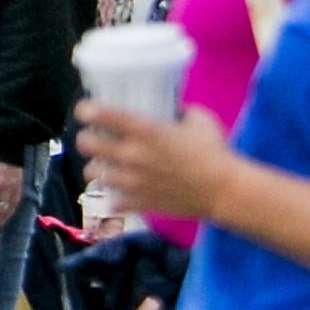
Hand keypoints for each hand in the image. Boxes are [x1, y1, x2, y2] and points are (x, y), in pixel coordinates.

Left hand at [75, 102, 234, 225]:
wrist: (224, 191)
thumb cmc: (215, 152)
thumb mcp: (198, 120)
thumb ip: (179, 111)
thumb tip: (171, 106)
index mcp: (145, 132)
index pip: (103, 115)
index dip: (87, 110)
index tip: (86, 110)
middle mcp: (132, 155)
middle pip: (86, 145)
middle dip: (85, 139)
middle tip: (93, 138)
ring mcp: (132, 182)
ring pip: (92, 173)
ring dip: (97, 168)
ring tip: (106, 165)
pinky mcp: (138, 203)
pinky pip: (110, 201)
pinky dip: (112, 196)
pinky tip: (119, 190)